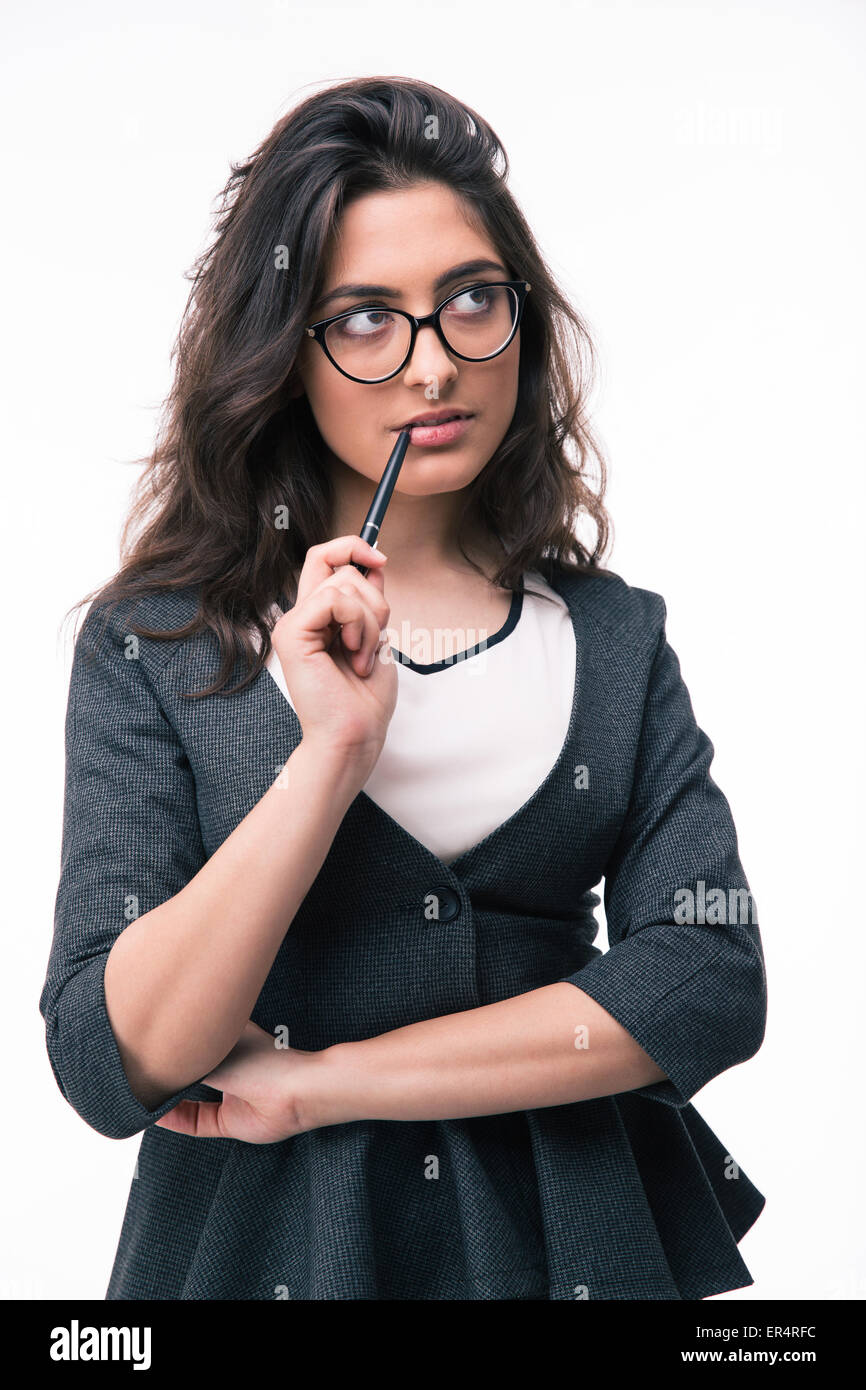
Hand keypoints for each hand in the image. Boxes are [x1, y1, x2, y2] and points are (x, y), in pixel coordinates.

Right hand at [154, 1020, 329, 1143]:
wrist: (295, 1092)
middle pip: (190, 1071)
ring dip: (168, 1098)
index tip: (145, 1045)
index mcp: (229, 1041)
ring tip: (140, 1093)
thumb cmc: (259, 1061)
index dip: (173, 1044)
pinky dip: (176, 1120)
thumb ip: (185, 1059)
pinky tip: (156, 1115)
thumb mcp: (213, 1054)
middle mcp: (229, 1066)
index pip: (194, 1042)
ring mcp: (230, 1094)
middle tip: (136, 1072)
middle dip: (168, 1073)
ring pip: (190, 1099)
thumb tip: (155, 1059)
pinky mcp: (230, 1120)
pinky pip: (197, 1122)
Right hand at [270, 535, 396, 775]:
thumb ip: (369, 601)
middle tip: (374, 639)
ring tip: (362, 655)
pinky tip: (353, 654)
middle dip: (375, 598)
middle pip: (339, 566)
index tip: (381, 560)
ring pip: (344, 582)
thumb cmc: (364, 699)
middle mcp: (302, 616)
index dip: (352, 547)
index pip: (325, 558)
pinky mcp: (291, 634)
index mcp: (319, 616)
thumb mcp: (375, 636)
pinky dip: (357, 625)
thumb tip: (373, 562)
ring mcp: (293, 623)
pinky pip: (333, 600)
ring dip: (370, 620)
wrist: (354, 735)